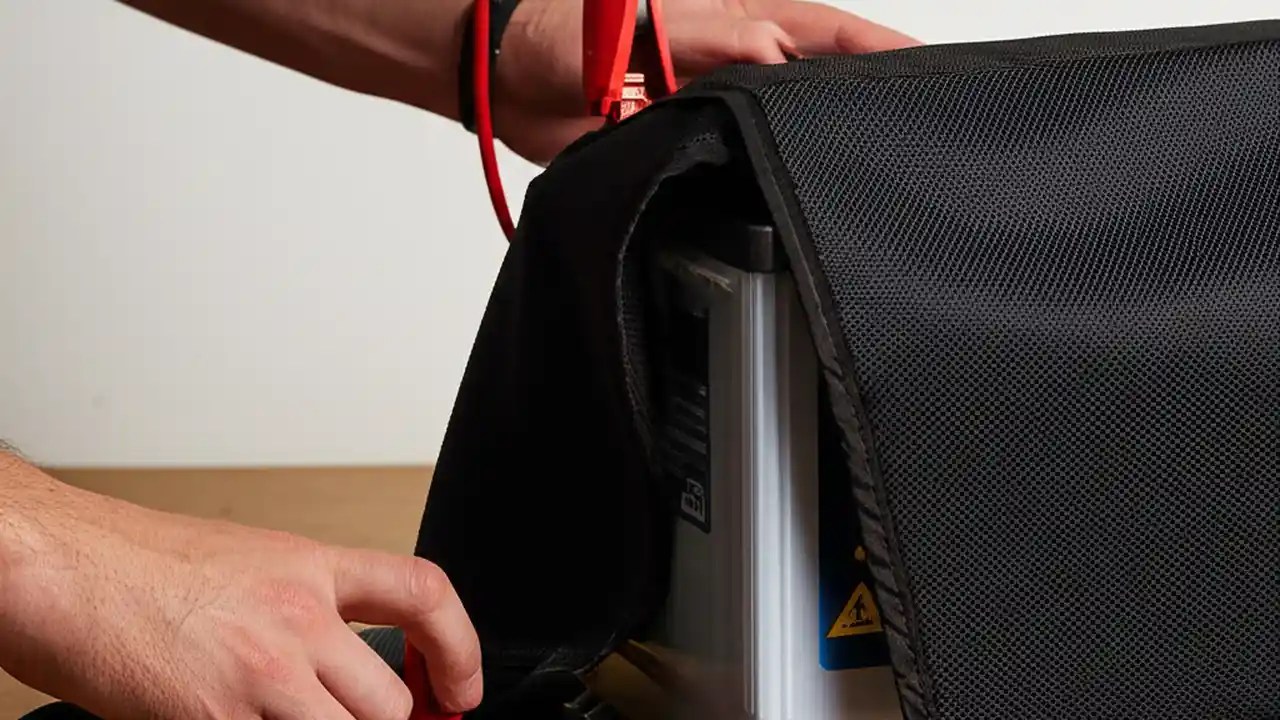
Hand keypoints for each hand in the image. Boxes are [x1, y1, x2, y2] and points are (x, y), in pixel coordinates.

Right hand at [0, 465, 480, 719]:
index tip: (462, 688)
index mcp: (309, 567)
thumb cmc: (131, 564)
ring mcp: (261, 672)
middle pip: (390, 702)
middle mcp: (297, 615)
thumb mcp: (246, 564)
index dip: (461, 648)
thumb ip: (303, 608)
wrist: (58, 569)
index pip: (424, 594)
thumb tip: (342, 667)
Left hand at [494, 0, 920, 162]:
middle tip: (914, 130)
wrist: (500, 81)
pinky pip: (734, 166)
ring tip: (865, 170)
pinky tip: (783, 201)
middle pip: (817, 80)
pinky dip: (760, 180)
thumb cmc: (558, 32)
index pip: (825, 30)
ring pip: (779, 128)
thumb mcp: (643, 22)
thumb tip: (780, 55)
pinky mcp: (682, 145)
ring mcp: (709, 106)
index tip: (928, 69)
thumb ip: (711, 38)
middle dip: (864, 100)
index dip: (879, 47)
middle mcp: (731, 61)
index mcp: (733, 17)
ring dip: (813, 146)